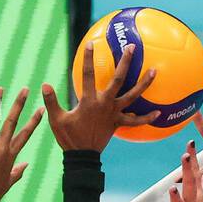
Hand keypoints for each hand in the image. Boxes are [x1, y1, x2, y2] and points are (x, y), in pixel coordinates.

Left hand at [0, 86, 43, 199]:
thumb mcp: (10, 181)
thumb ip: (19, 171)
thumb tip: (26, 164)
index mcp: (11, 154)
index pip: (26, 134)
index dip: (34, 121)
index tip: (42, 108)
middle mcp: (2, 148)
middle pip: (12, 122)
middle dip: (19, 104)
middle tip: (24, 89)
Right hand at [41, 42, 159, 151]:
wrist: (82, 157)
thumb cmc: (69, 137)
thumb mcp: (56, 119)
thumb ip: (52, 101)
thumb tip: (44, 85)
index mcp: (89, 101)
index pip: (87, 75)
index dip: (88, 59)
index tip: (90, 44)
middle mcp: (105, 103)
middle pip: (118, 79)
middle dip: (125, 62)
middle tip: (132, 47)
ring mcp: (114, 113)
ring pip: (133, 96)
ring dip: (144, 83)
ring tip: (154, 71)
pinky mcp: (119, 123)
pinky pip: (136, 121)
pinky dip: (147, 117)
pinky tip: (158, 112)